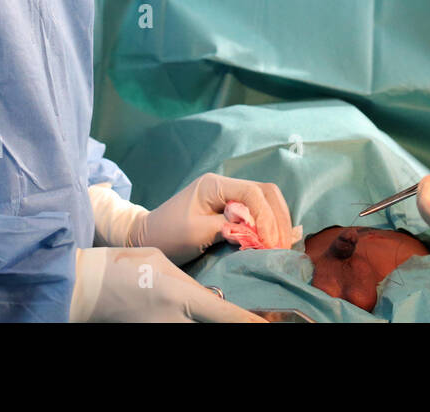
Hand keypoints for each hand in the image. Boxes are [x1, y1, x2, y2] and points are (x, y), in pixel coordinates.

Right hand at [69, 247, 264, 321]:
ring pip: (197, 331)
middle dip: (235, 324)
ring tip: (232, 317)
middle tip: (260, 321)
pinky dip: (193, 327)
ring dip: (212, 324)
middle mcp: (173, 320)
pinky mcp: (150, 335)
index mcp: (179, 296)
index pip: (223, 314)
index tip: (269, 324)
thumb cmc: (124, 267)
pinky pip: (180, 331)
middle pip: (213, 328)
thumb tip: (209, 296)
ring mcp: (161, 332)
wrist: (87, 287)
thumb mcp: (164, 266)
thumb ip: (190, 283)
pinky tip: (199, 320)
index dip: (248, 321)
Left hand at [129, 173, 294, 264]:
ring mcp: (228, 195)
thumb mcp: (196, 232)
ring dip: (277, 221)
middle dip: (278, 219)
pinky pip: (258, 210)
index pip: (253, 193)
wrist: (148, 238)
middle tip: (282, 246)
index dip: (266, 217)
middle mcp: (225, 184)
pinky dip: (270, 222)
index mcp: (215, 184)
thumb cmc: (168, 234)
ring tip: (282, 244)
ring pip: (265, 200)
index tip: (270, 242)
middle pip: (265, 192)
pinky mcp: (230, 208)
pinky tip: (277, 237)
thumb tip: (256, 230)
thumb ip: (227, 227)